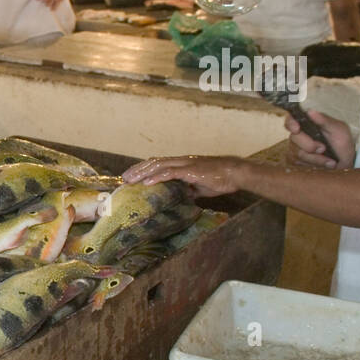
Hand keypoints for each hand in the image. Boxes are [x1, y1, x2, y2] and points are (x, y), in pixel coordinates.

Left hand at [122, 155, 248, 197]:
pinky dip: (158, 177)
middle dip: (137, 170)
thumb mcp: (199, 186)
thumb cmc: (219, 179)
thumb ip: (187, 189)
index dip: (143, 169)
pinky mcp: (190, 170)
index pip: (158, 164)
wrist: (235, 173)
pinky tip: (147, 183)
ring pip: (158, 166)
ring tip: (130, 180)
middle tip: (124, 179)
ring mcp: (185, 164)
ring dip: (142, 173)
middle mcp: (180, 161)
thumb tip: (179, 197)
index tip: (131, 177)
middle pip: (153, 163)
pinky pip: (171, 173)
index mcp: (181, 164)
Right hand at [284, 109, 354, 169]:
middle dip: (309, 145)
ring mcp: (297, 148)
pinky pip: (299, 163)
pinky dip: (315, 165)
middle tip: (323, 148)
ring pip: (297, 153)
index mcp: (308, 124)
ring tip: (329, 160)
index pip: (291, 120)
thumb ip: (325, 120)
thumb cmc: (343, 143)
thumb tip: (310, 111)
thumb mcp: (338, 129)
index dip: (291, 123)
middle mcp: (300, 135)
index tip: (297, 129)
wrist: (347, 161)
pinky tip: (324, 164)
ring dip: (316, 158)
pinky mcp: (298, 161)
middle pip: (294, 138)